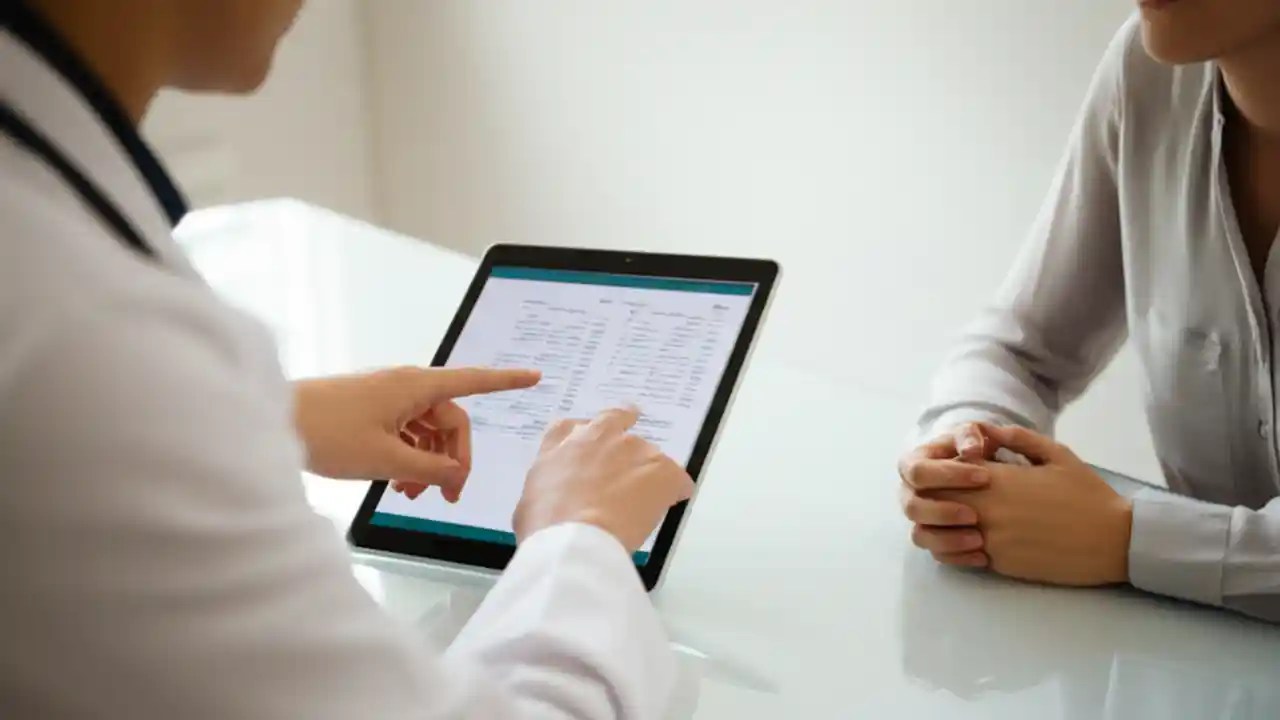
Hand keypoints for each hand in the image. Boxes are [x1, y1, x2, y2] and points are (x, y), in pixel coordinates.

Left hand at [293, 366, 539, 501]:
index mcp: (416, 386)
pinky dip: (407, 458)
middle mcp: (405, 386)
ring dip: (427, 463)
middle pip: (449, 421)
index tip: (534, 377)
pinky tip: (396, 485)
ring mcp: (386, 397)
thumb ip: (429, 470)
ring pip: (425, 431)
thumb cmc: (326, 431)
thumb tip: (457, 477)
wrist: (272, 419)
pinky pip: (403, 432)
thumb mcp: (386, 460)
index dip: (506, 382)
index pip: (474, 381)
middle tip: (448, 497)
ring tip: (413, 497)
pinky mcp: (369, 410)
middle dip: (453, 459)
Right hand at [514, 406, 694, 551]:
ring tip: (639, 506)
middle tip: (626, 462)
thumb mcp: (532, 496)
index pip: (573, 425)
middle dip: (624, 435)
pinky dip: (675, 492)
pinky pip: (677, 479)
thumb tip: (559, 491)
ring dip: (646, 474)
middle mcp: (599, 435)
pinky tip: (664, 508)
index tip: (591, 449)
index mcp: (562, 442)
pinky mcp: (662, 469)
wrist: (573, 538)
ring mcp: (634, 448)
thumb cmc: (545, 525)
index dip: (585, 436)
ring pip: (648, 456)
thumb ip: (550, 480)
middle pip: (618, 420)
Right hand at [898, 423, 998, 568]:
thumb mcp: (971, 434)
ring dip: (948, 539)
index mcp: (912, 465)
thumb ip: (971, 434)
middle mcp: (908, 493)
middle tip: (975, 515)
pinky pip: (936, 554)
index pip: (919, 472)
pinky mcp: (932, 539)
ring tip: (979, 540)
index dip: (949, 476)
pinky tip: (983, 555)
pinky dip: (958, 557)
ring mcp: (919, 520)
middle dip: (944, 512)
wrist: (976, 471)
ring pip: (920, 535)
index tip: (985, 476)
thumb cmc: (971, 448)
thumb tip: (971, 450)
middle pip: (913, 508)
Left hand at [933, 425, 1132, 586]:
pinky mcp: (1000, 565)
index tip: (952, 471)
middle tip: (949, 497)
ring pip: (939, 535)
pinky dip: (959, 550)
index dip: (940, 471)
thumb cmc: (1087, 494)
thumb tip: (986, 431)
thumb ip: (1016, 438)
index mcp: (996, 479)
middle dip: (934, 498)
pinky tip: (974, 542)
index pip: (941, 472)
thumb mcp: (1056, 454)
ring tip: (956, 522)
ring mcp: (990, 540)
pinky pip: (962, 556)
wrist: (1115, 540)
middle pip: (933, 502)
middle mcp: (986, 509)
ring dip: (940, 527)